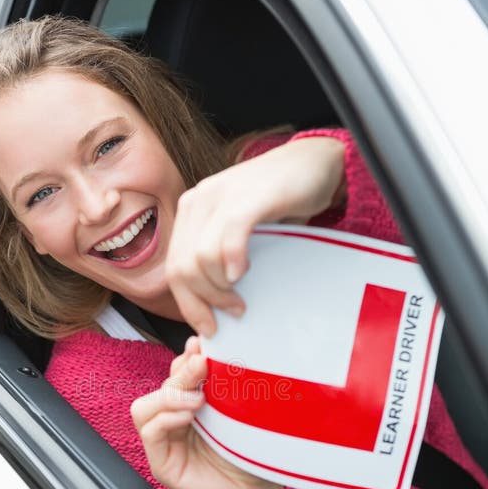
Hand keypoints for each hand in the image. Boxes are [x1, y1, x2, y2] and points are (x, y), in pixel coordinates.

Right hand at [130, 337, 285, 488]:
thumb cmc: (253, 457)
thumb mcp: (242, 414)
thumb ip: (228, 386)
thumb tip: (216, 353)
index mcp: (193, 405)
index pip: (178, 372)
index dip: (186, 357)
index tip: (204, 345)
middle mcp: (176, 421)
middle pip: (164, 386)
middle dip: (182, 372)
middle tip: (204, 364)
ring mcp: (166, 442)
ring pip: (146, 406)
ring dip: (170, 395)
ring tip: (197, 398)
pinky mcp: (163, 463)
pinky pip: (150, 432)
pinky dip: (165, 419)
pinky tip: (188, 417)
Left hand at [165, 136, 345, 336]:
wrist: (313, 162)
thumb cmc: (280, 200)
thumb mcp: (240, 229)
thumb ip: (221, 256)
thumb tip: (216, 303)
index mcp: (192, 211)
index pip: (174, 268)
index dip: (188, 304)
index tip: (208, 326)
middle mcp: (198, 201)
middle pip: (182, 268)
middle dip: (203, 302)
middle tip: (230, 315)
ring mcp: (220, 196)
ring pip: (200, 259)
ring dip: (220, 289)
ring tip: (241, 300)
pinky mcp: (247, 197)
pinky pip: (228, 238)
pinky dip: (233, 262)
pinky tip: (243, 273)